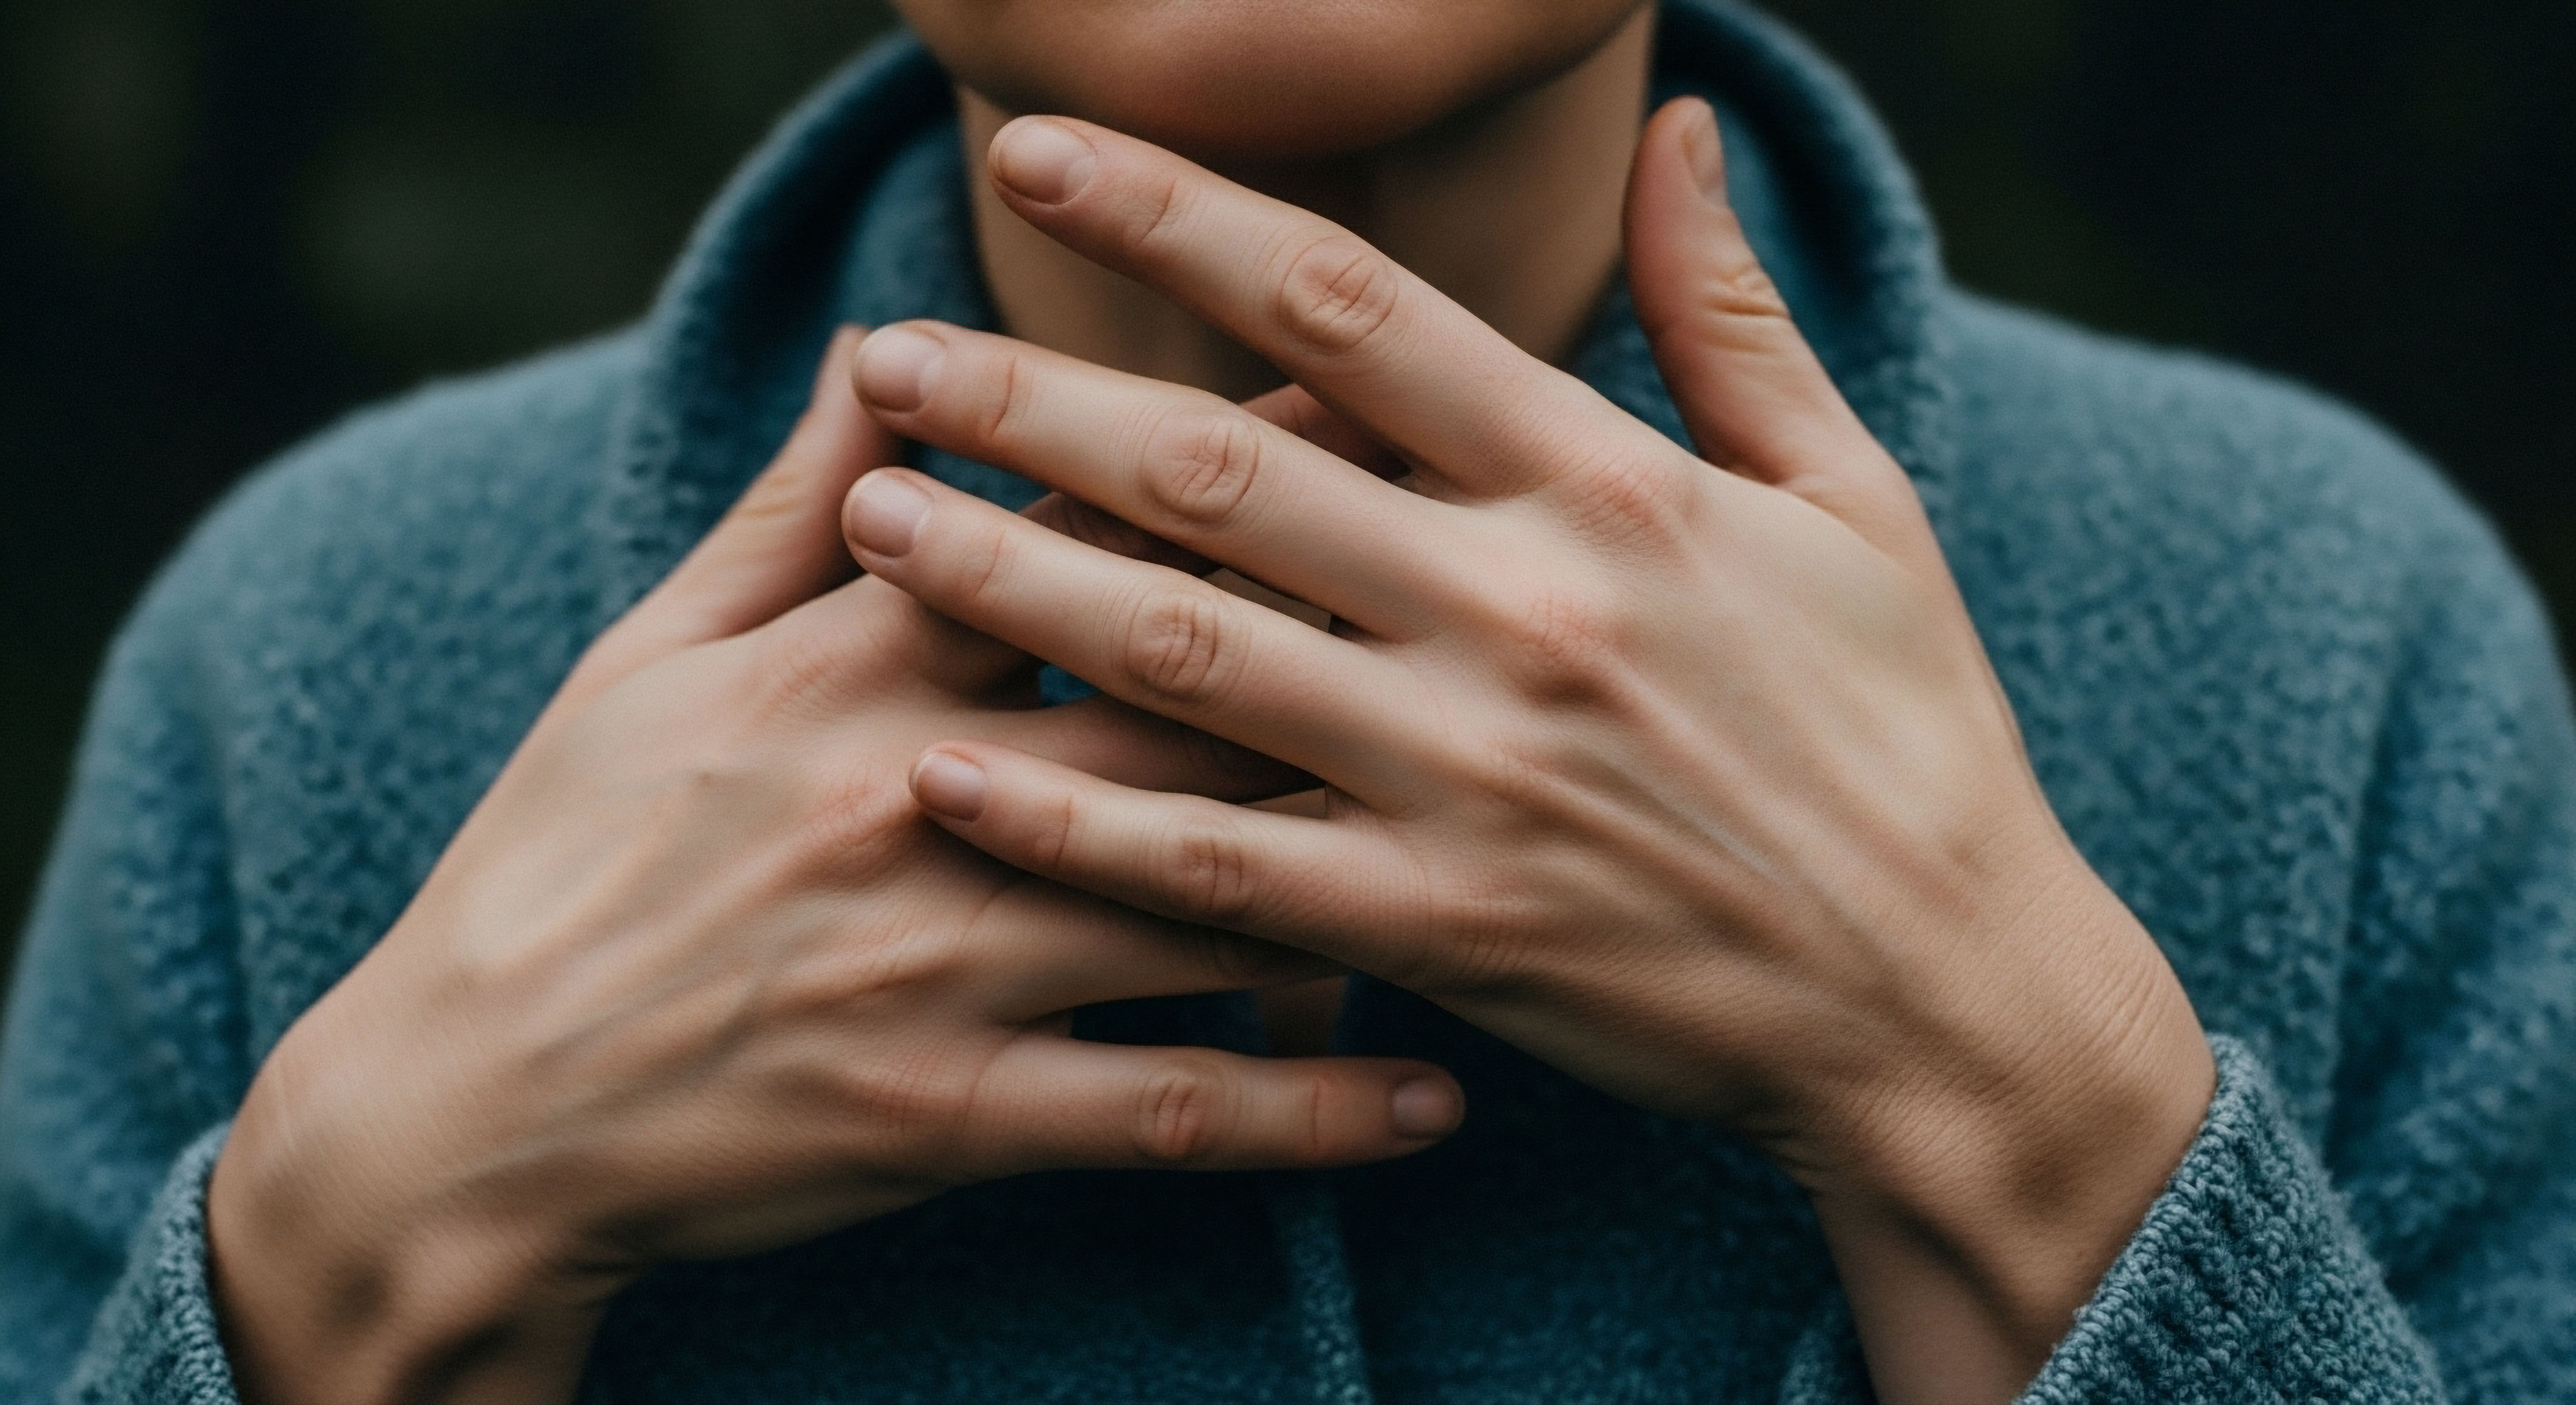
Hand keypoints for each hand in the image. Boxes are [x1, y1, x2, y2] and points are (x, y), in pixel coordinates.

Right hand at [204, 334, 1463, 1404]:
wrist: (469, 1105)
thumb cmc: (564, 855)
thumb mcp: (651, 653)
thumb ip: (789, 505)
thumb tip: (884, 352)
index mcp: (847, 663)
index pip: (1081, 527)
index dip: (1245, 462)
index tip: (1385, 421)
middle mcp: (918, 794)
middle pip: (1192, 697)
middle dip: (1364, 644)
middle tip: (1527, 617)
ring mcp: (941, 963)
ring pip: (1212, 903)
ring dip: (1387, 876)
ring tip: (1532, 858)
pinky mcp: (947, 1115)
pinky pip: (1169, 1113)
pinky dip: (1311, 1113)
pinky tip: (1436, 1098)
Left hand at [840, 103, 2215, 1402]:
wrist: (1945, 998)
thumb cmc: (1904, 734)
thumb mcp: (1859, 496)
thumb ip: (1735, 313)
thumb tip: (1680, 126)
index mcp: (1613, 487)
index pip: (1353, 309)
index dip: (1177, 215)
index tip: (1038, 149)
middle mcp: (1522, 615)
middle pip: (1220, 474)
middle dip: (1030, 402)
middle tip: (885, 350)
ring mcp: (1470, 781)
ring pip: (1183, 658)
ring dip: (1005, 583)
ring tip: (871, 519)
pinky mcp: (1440, 932)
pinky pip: (1212, 871)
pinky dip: (1070, 824)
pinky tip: (945, 776)